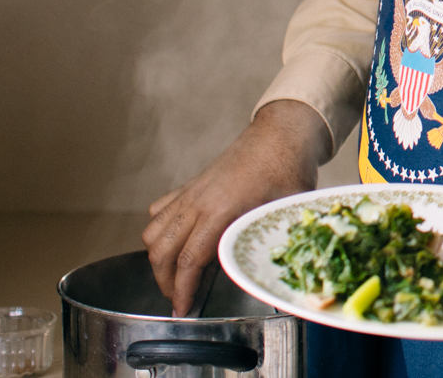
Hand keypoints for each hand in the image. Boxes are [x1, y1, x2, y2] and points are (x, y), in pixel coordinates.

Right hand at [144, 100, 329, 312]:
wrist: (283, 132)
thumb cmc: (289, 168)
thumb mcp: (285, 211)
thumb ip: (272, 242)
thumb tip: (267, 274)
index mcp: (221, 210)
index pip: (188, 260)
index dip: (182, 290)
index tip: (182, 310)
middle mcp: (198, 201)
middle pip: (162, 250)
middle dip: (165, 282)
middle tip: (179, 300)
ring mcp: (192, 191)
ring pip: (153, 231)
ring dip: (157, 258)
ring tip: (175, 277)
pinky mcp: (192, 185)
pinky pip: (160, 211)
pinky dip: (159, 231)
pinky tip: (175, 242)